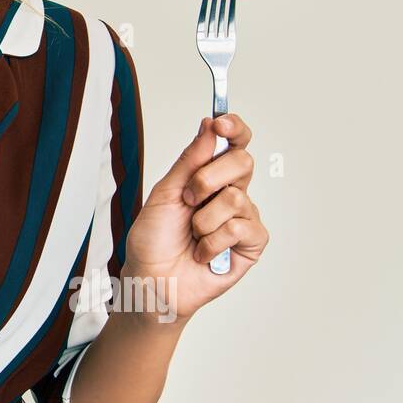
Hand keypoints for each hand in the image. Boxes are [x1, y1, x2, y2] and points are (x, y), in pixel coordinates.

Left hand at [121, 113, 269, 324]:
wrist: (151, 280)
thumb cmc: (153, 240)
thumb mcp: (164, 194)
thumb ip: (188, 161)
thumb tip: (209, 126)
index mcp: (208, 176)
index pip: (233, 143)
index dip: (233, 128)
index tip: (220, 122)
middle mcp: (230, 192)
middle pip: (242, 161)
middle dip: (208, 178)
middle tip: (188, 198)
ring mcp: (243, 217)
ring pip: (236, 197)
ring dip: (203, 218)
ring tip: (192, 235)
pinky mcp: (251, 244)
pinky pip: (241, 227)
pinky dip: (213, 241)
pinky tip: (203, 253)